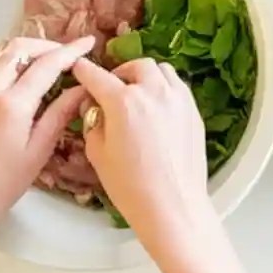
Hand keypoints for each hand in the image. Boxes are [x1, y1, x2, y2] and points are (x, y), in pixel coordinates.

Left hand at [0, 37, 92, 229]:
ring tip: (54, 65)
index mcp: (11, 104)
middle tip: (70, 55)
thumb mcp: (39, 150)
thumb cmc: (3, 184)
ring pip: (5, 56)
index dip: (71, 51)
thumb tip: (81, 89)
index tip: (89, 42)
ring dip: (31, 54)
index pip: (46, 64)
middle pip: (21, 49)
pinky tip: (31, 81)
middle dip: (48, 46)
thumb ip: (60, 114)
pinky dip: (16, 66)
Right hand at [72, 57, 214, 259]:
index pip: (97, 76)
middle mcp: (153, 92)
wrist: (173, 206)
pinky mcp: (194, 112)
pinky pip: (177, 87)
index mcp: (123, 102)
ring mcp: (178, 100)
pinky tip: (157, 108)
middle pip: (136, 66)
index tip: (79, 69)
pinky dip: (164, 88)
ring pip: (161, 71)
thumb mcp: (98, 154)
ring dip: (146, 76)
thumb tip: (93, 107)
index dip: (84, 71)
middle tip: (112, 89)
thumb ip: (92, 123)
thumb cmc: (131, 186)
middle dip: (120, 73)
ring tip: (138, 94)